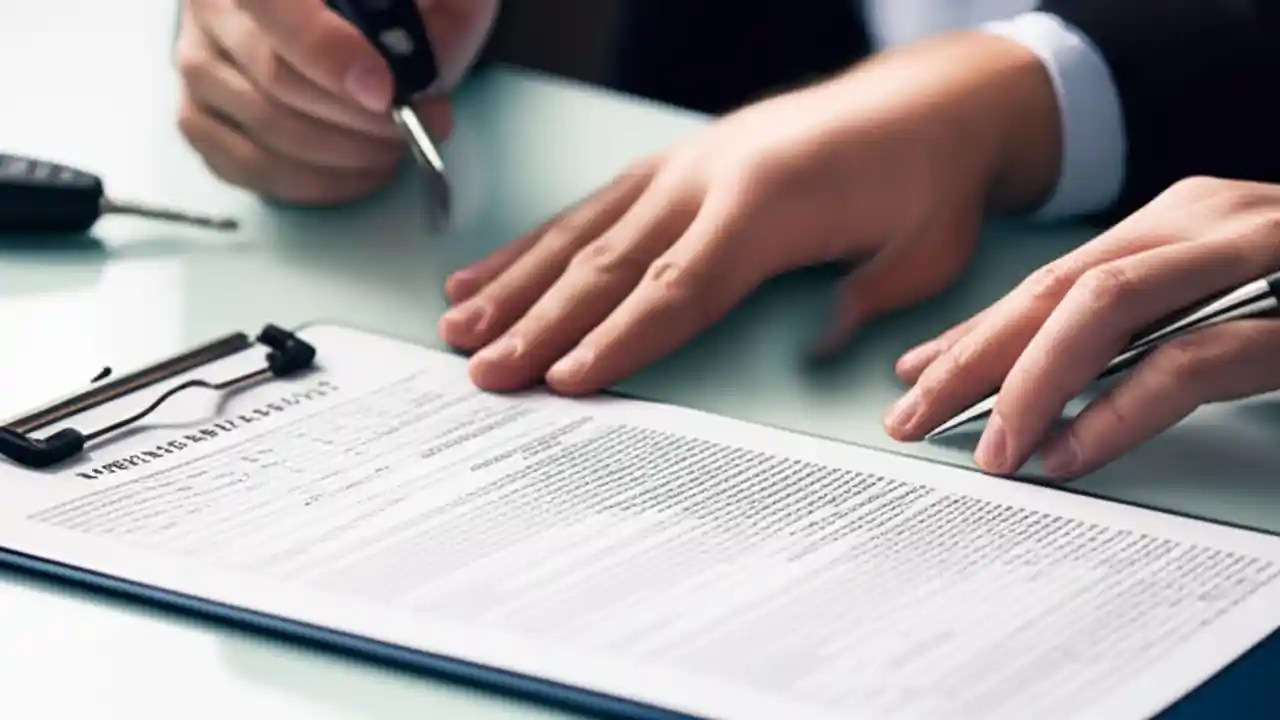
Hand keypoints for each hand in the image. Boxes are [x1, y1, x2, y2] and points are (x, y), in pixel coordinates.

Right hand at [175, 0, 496, 203]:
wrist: (342, 17)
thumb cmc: (384, 3)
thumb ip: (437, 10)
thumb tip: (430, 63)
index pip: (271, 5)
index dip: (327, 54)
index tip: (386, 92)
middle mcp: (211, 9)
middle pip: (277, 79)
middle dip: (361, 119)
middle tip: (417, 127)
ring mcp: (198, 65)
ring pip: (265, 131)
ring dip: (345, 156)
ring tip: (395, 150)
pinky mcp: (198, 117)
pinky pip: (248, 169)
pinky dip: (315, 183)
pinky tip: (358, 171)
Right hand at [438, 34, 1061, 393]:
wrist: (921, 100)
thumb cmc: (927, 181)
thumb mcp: (928, 249)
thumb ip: (868, 300)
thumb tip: (817, 351)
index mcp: (763, 204)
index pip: (677, 287)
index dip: (620, 339)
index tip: (566, 381)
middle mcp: (704, 180)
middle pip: (608, 266)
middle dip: (540, 324)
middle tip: (486, 371)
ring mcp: (677, 168)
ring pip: (580, 235)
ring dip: (516, 284)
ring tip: (460, 326)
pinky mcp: (667, 166)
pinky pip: (587, 209)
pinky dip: (533, 245)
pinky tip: (488, 273)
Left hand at [887, 177, 1279, 477]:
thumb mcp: (1212, 302)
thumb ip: (1131, 329)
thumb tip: (1028, 381)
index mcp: (1177, 220)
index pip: (1049, 279)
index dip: (975, 332)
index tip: (915, 377)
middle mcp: (1204, 222)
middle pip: (1055, 289)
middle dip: (973, 358)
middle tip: (911, 418)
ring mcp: (1253, 259)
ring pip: (1105, 307)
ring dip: (1031, 382)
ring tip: (985, 450)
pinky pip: (1188, 361)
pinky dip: (1118, 410)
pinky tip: (1069, 453)